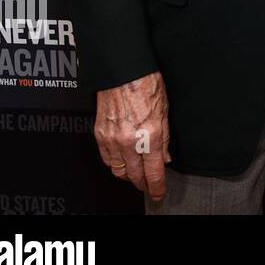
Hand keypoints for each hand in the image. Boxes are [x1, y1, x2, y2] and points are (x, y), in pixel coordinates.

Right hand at [94, 71, 170, 201]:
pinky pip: (106, 158)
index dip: (156, 187)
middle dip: (142, 184)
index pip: (153, 172)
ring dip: (128, 176)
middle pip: (134, 176)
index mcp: (149, 135)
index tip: (159, 194)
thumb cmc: (146, 83)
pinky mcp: (99, 134)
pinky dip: (114, 164)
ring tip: (136, 176)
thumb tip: (165, 157)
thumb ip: (164, 138)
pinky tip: (121, 162)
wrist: (122, 70)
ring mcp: (112, 138)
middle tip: (148, 187)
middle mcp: (129, 140)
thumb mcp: (165, 111)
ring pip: (118, 170)